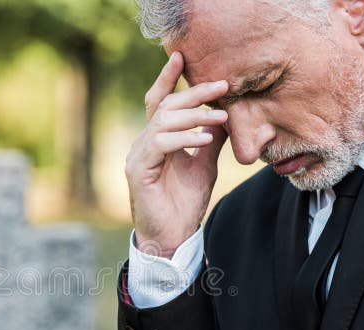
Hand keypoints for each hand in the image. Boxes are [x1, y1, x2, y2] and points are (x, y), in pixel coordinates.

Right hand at [124, 51, 228, 257]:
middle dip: (193, 93)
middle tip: (222, 85)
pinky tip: (205, 139)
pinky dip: (184, 138)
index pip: (160, 102)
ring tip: (221, 117)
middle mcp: (143, 144)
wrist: (173, 237)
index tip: (182, 58)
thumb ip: (209, 140)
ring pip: (162, 122)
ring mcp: (138, 156)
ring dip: (194, 116)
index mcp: (156, 140)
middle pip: (164, 106)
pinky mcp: (138, 171)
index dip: (168, 79)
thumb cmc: (185, 203)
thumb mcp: (204, 164)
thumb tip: (225, 115)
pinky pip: (160, 144)